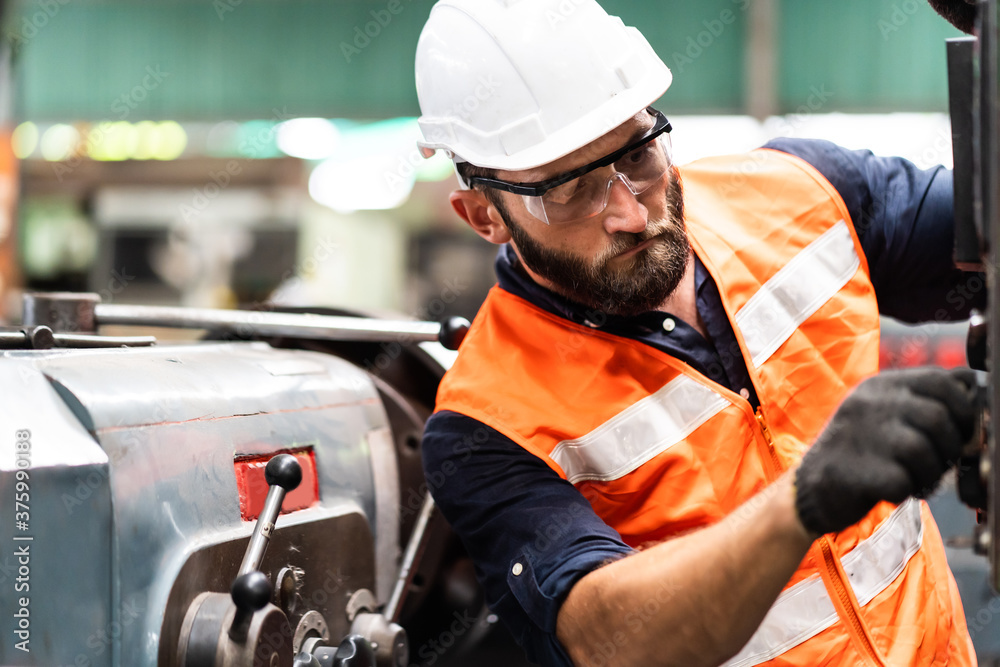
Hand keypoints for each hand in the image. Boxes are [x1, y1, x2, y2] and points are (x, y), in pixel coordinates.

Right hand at [794, 367, 976, 535]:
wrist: (809, 488)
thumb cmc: (860, 451)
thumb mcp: (885, 413)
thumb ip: (924, 399)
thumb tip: (971, 385)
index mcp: (880, 385)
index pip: (942, 380)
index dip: (964, 408)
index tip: (960, 430)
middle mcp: (869, 403)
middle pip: (938, 417)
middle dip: (949, 446)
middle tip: (938, 463)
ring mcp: (861, 435)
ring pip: (924, 450)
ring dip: (929, 473)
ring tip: (916, 480)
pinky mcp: (856, 471)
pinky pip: (904, 482)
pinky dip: (906, 491)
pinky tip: (893, 490)